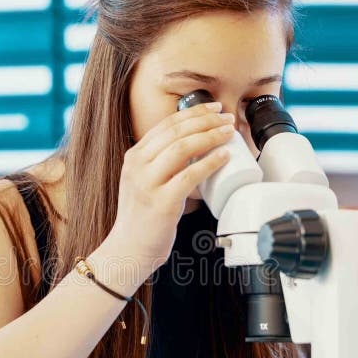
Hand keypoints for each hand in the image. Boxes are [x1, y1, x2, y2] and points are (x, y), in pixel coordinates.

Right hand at [105, 102, 235, 278]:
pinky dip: (210, 163)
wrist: (128, 249)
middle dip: (206, 120)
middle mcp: (137, 166)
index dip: (193, 112)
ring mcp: (148, 183)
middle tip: (228, 119)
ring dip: (210, 136)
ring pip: (183, 148)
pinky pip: (190, 175)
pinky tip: (223, 157)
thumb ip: (161, 163)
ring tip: (229, 134)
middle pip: (176, 132)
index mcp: (134, 157)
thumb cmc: (142, 218)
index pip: (166, 124)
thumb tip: (196, 146)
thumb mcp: (143, 181)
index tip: (214, 109)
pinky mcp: (161, 202)